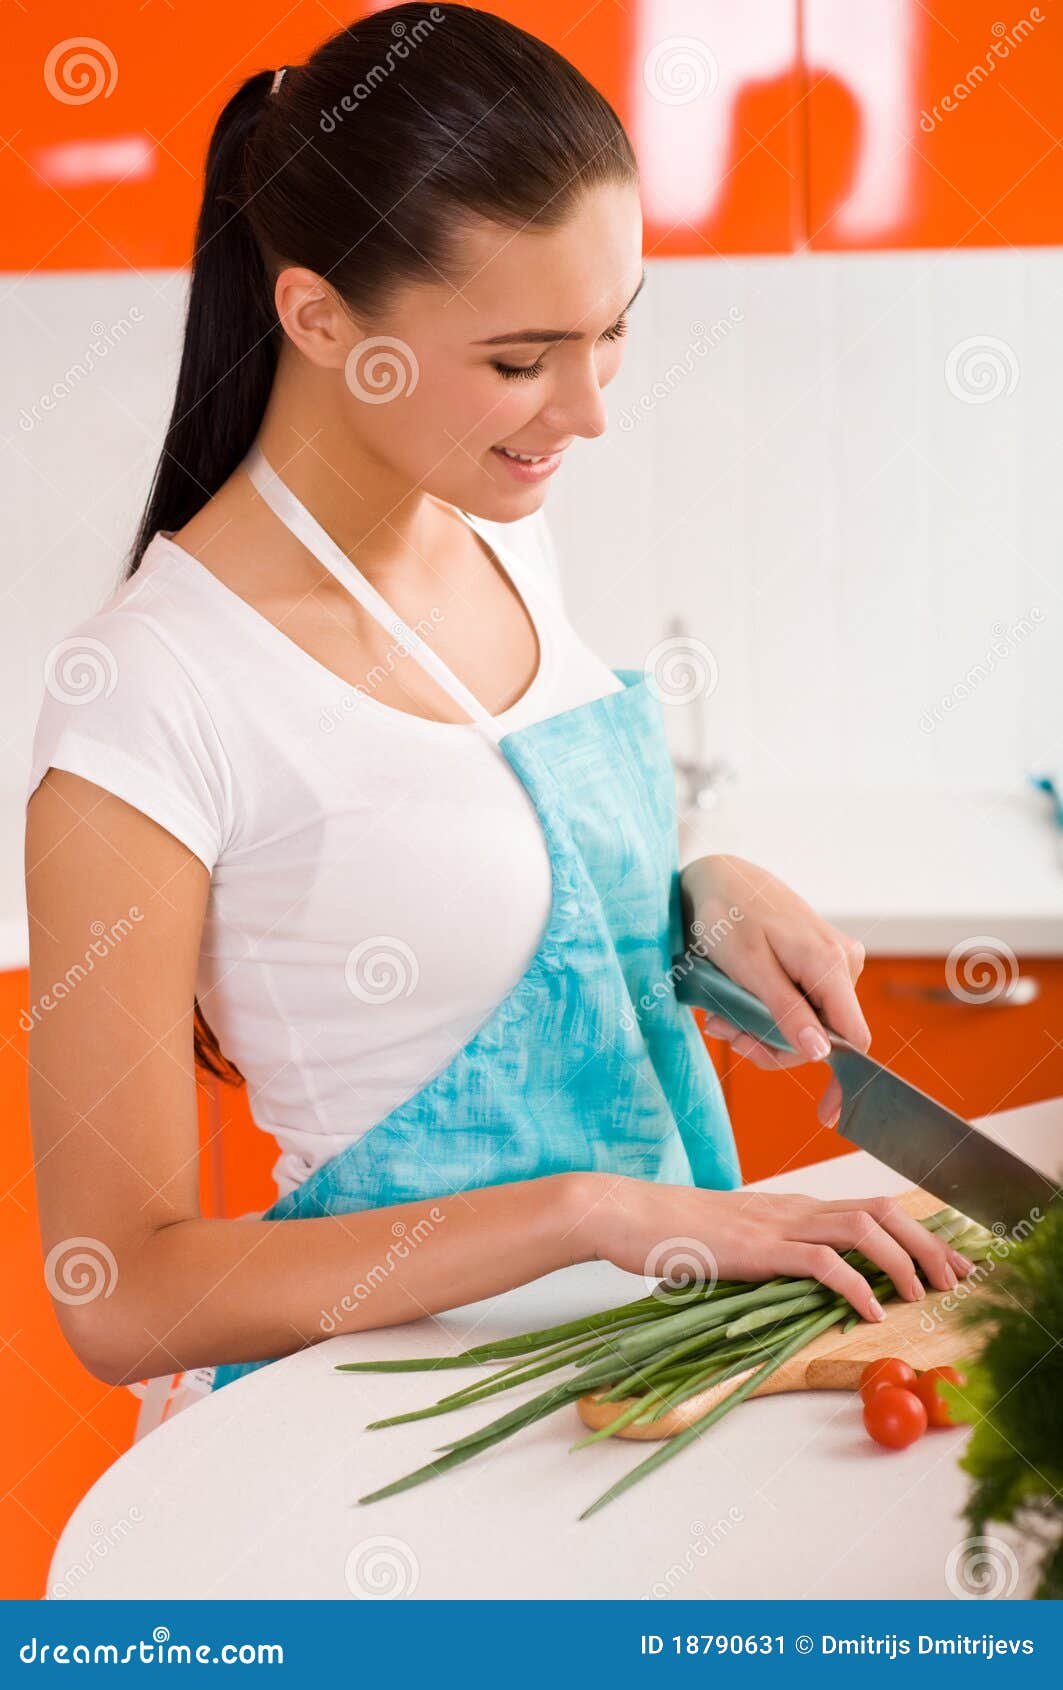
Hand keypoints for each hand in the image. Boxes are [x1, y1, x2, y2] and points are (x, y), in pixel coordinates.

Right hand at [565, 1176, 974, 1323]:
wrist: (622, 1214)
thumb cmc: (666, 1234)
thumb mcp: (730, 1247)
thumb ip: (767, 1262)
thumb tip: (798, 1293)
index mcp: (790, 1208)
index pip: (870, 1208)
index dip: (918, 1233)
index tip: (948, 1263)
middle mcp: (793, 1209)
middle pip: (883, 1210)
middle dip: (929, 1243)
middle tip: (959, 1277)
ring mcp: (776, 1224)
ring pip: (864, 1227)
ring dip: (904, 1261)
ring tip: (924, 1294)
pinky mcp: (757, 1246)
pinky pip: (823, 1262)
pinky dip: (856, 1286)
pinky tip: (871, 1311)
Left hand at [681, 853, 870, 1125]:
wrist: (717, 875)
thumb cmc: (726, 915)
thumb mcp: (747, 968)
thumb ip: (785, 1011)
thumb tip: (821, 1054)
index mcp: (830, 965)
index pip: (855, 1039)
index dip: (843, 1079)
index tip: (828, 1115)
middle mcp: (842, 963)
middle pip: (823, 1037)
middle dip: (772, 1045)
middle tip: (723, 1031)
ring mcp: (833, 962)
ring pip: (809, 1024)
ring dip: (763, 1030)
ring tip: (720, 1015)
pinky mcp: (819, 962)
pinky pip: (802, 1004)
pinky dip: (769, 1013)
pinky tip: (736, 1003)